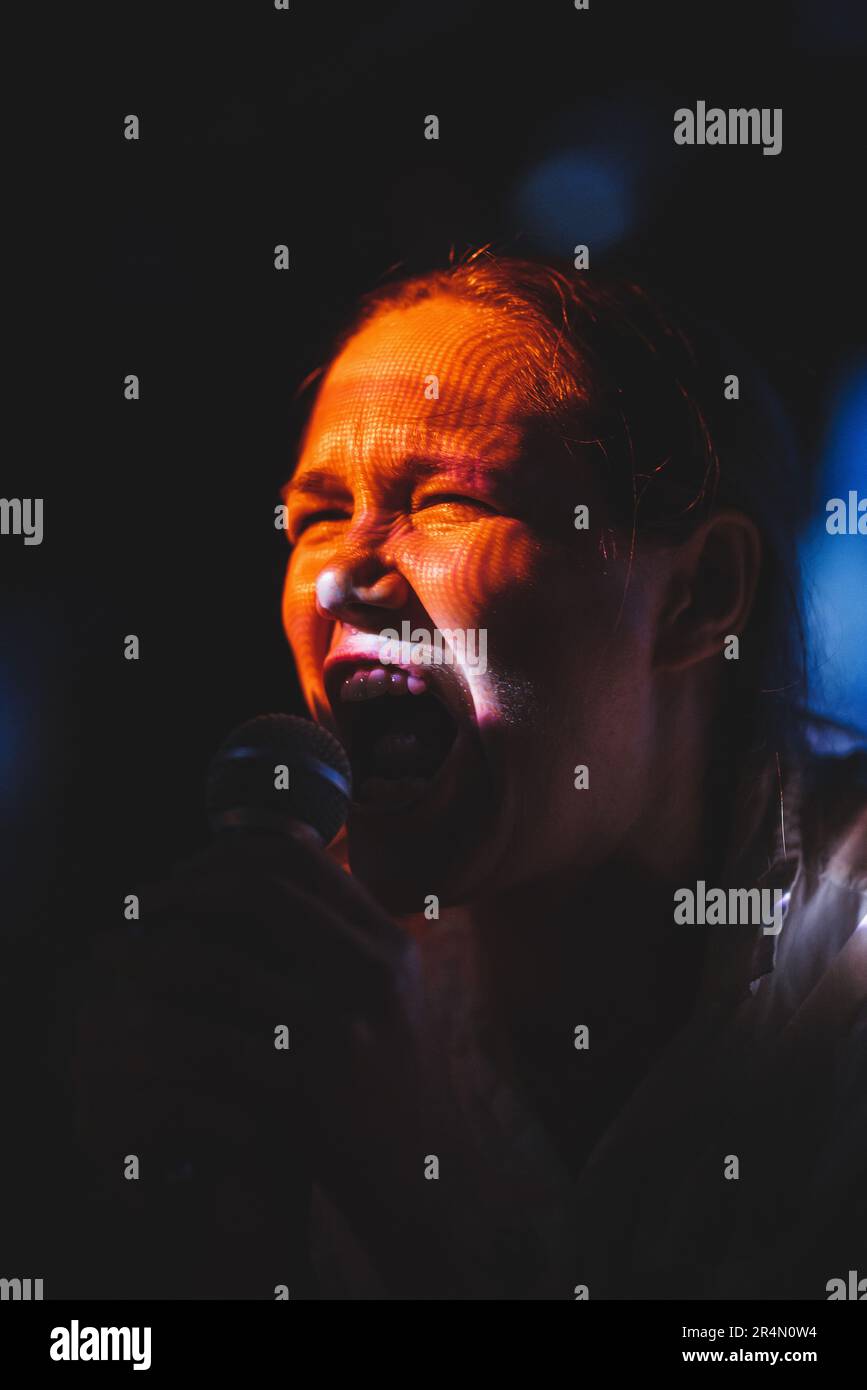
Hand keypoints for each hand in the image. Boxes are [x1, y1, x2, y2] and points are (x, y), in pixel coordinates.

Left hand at [67, 831, 477, 1296]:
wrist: (416, 1176)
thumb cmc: (382, 1087)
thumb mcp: (382, 998)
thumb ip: (336, 941)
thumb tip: (251, 880)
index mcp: (388, 940)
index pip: (303, 853)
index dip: (230, 848)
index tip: (187, 870)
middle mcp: (373, 964)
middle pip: (264, 883)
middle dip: (188, 883)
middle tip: (143, 901)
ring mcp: (342, 1015)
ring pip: (228, 946)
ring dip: (162, 942)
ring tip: (126, 948)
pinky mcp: (306, 1069)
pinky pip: (217, 1013)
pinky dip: (169, 999)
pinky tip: (144, 1006)